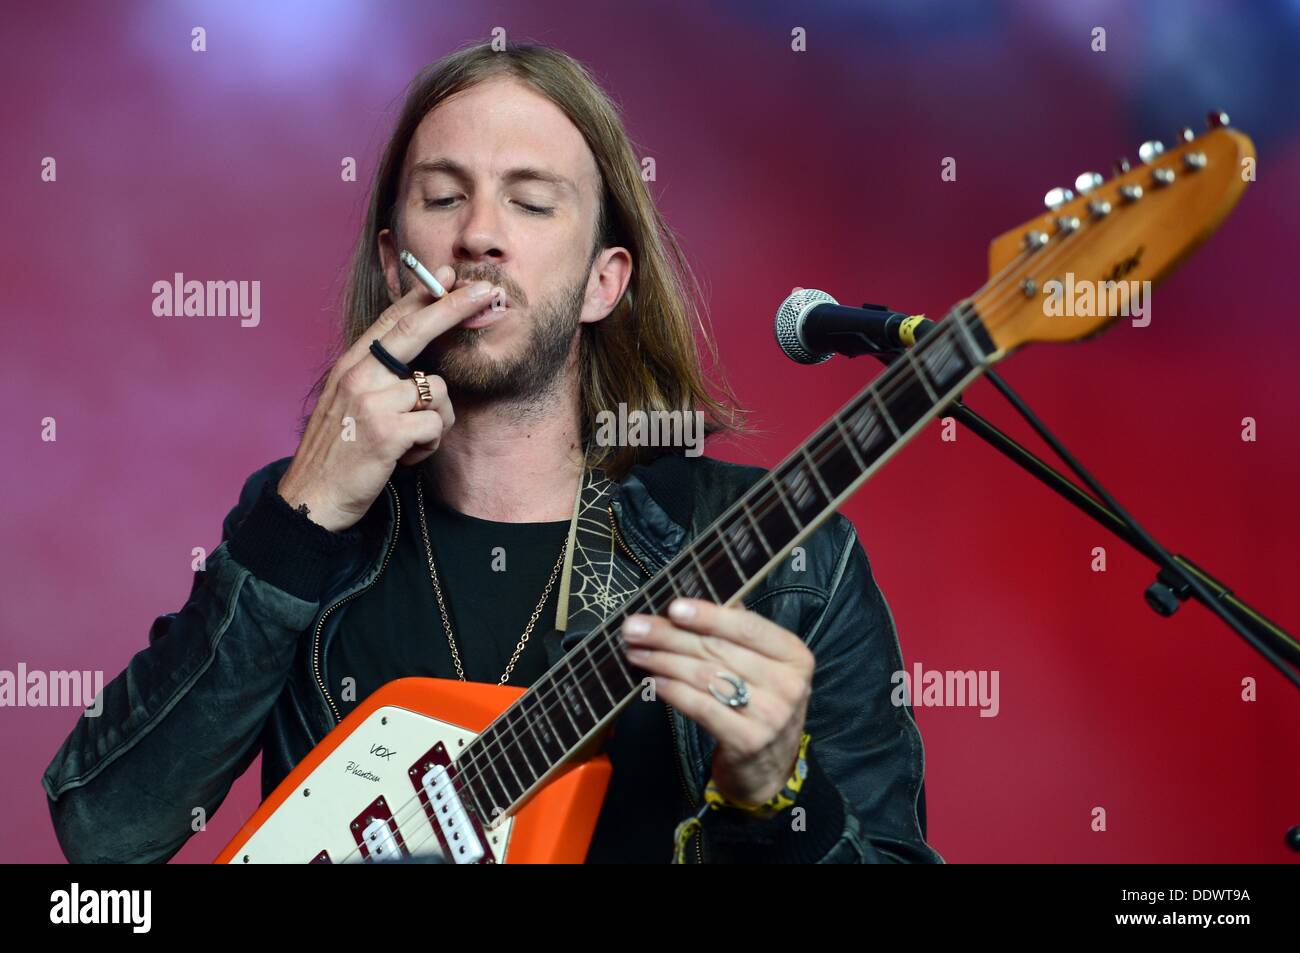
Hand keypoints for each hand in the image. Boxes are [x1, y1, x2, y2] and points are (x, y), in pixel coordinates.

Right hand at [277, 268, 496, 531]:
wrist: (312, 498)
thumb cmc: (339, 453)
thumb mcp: (350, 404)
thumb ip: (379, 378)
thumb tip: (417, 363)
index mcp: (350, 366)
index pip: (392, 321)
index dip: (423, 296)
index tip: (449, 277)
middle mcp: (358, 375)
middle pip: (414, 330)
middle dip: (452, 308)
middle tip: (483, 292)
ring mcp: (370, 401)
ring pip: (437, 391)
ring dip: (434, 422)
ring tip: (407, 442)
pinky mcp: (385, 431)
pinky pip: (434, 424)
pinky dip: (428, 445)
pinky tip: (404, 458)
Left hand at [621, 597, 813, 804]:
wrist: (771, 769)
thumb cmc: (759, 705)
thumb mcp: (763, 666)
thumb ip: (738, 632)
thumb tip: (695, 600)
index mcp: (795, 656)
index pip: (748, 627)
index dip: (708, 615)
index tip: (672, 607)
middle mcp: (789, 684)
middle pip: (718, 650)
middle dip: (670, 636)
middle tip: (634, 628)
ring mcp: (770, 715)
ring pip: (705, 677)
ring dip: (663, 661)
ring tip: (636, 652)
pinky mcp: (748, 741)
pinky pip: (700, 707)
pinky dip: (672, 691)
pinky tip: (651, 681)